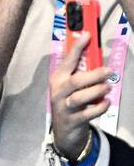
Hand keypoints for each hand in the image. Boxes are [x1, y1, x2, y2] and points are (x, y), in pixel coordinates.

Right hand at [48, 30, 111, 161]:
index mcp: (57, 78)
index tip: (87, 35)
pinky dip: (99, 107)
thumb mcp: (69, 85)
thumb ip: (78, 71)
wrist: (64, 129)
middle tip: (109, 72)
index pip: (67, 60)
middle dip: (94, 75)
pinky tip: (106, 102)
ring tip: (108, 87)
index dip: (77, 47)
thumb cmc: (69, 100)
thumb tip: (92, 52)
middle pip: (75, 81)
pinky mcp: (72, 119)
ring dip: (97, 91)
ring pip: (80, 97)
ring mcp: (64, 106)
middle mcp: (59, 90)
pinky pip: (88, 113)